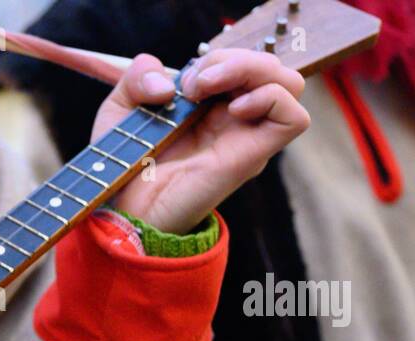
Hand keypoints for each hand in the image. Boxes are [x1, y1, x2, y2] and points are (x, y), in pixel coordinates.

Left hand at [93, 50, 310, 234]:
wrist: (126, 209)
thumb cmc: (127, 164)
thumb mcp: (120, 108)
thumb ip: (138, 77)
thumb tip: (169, 81)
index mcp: (214, 104)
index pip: (245, 61)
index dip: (219, 56)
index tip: (183, 80)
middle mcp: (237, 120)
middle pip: (270, 65)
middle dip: (233, 58)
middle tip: (194, 84)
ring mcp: (247, 138)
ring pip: (289, 84)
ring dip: (252, 70)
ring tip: (208, 90)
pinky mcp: (252, 156)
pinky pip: (294, 118)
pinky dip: (270, 99)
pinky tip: (232, 110)